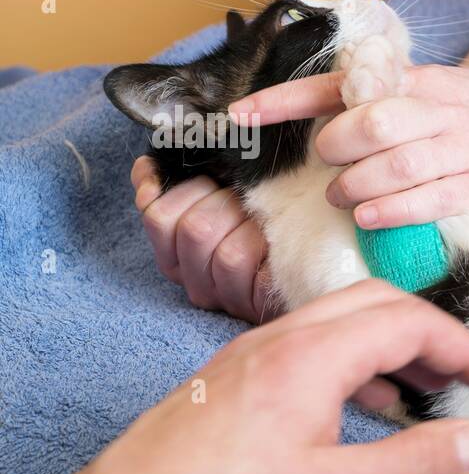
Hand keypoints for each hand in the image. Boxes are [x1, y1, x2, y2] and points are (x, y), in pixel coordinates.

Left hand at [30, 280, 468, 473]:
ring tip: (428, 392)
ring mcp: (251, 355)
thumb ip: (414, 463)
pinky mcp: (235, 378)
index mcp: (309, 357)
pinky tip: (363, 407)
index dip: (467, 348)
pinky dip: (356, 363)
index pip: (409, 323)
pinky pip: (311, 346)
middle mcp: (279, 340)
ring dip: (394, 344)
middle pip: (378, 304)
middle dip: (435, 335)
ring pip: (341, 322)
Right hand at [131, 156, 275, 322]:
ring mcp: (223, 296)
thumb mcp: (216, 190)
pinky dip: (260, 242)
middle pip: (192, 228)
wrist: (315, 248)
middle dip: (225, 204)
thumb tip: (147, 169)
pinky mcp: (254, 304)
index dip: (186, 189)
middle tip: (244, 203)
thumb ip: (175, 180)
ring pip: (221, 248)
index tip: (211, 182)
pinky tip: (274, 242)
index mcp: (174, 252)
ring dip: (248, 223)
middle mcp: (192, 279)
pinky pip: (239, 262)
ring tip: (263, 223)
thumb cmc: (263, 214)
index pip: (157, 215)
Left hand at [227, 65, 468, 228]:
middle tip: (332, 169)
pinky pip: (428, 199)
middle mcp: (442, 108)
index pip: (344, 82)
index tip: (241, 115)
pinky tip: (373, 219)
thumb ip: (403, 103)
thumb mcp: (456, 94)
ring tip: (348, 200)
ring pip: (391, 162)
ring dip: (357, 186)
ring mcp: (467, 147)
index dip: (287, 99)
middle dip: (334, 149)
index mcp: (426, 82)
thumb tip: (342, 117)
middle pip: (365, 121)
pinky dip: (392, 211)